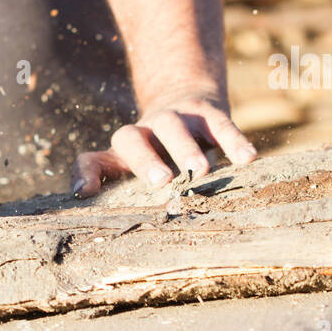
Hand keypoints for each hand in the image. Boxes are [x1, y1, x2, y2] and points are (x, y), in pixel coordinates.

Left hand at [70, 93, 256, 196]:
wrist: (190, 106)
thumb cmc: (162, 157)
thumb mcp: (143, 175)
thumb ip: (133, 195)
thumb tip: (126, 224)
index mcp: (121, 154)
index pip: (92, 159)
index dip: (85, 173)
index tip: (84, 192)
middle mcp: (143, 132)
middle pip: (131, 138)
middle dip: (144, 160)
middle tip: (162, 182)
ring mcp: (174, 119)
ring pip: (171, 127)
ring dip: (184, 148)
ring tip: (200, 173)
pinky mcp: (206, 112)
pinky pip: (219, 125)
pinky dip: (233, 141)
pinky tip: (247, 159)